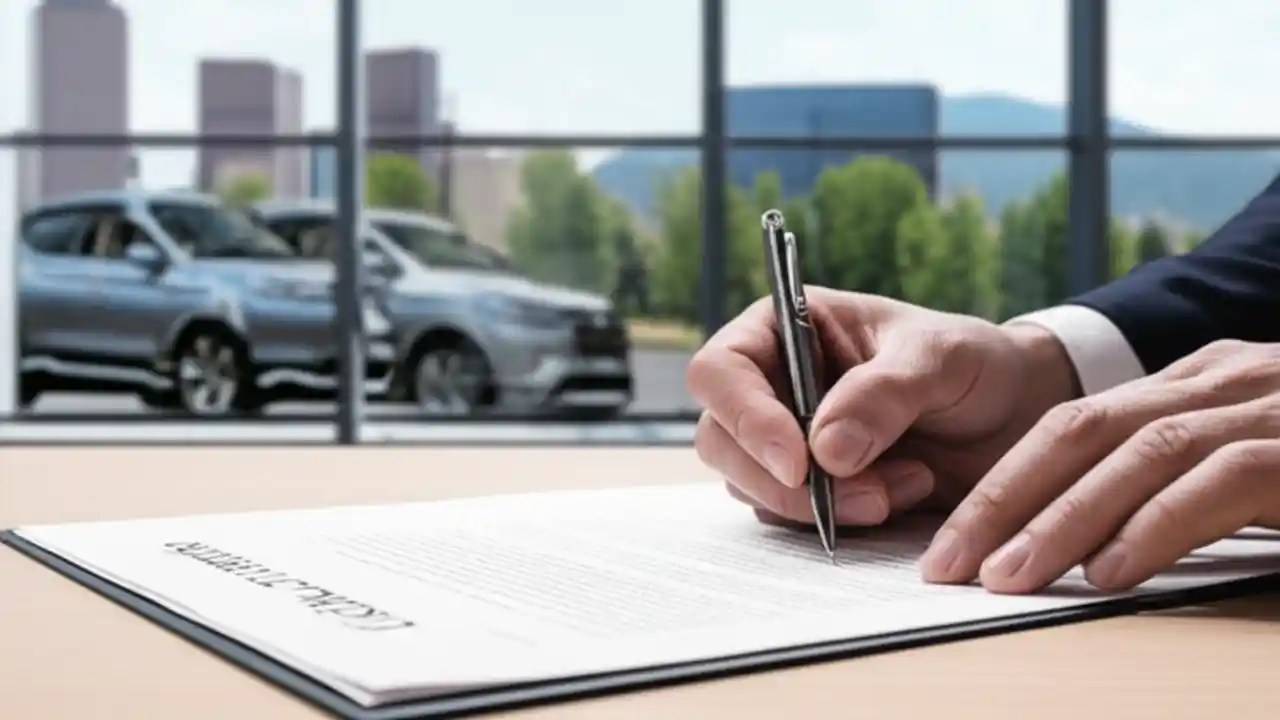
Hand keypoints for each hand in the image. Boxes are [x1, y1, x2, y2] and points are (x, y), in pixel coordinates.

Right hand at [687, 288, 1079, 527]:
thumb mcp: (940, 358)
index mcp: (784, 328)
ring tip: (906, 484)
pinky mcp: (807, 489)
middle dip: (786, 480)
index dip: (746, 417)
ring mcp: (784, 441)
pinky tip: (900, 498)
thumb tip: (824, 450)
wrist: (1012, 419)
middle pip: (722, 440)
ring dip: (822, 506)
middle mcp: (770, 385)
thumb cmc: (972, 364)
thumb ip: (883, 393)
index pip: (721, 370)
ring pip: (753, 488)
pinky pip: (791, 521)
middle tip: (865, 496)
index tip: (799, 462)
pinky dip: (841, 522)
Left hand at [922, 339, 1279, 593]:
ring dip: (1064, 518)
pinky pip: (1222, 480)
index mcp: (1192, 384)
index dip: (1003, 485)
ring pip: (1140, 452)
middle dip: (1005, 499)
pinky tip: (1109, 572)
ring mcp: (1263, 408)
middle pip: (1083, 431)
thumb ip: (1168, 482)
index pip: (1073, 426)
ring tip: (1007, 576)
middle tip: (948, 565)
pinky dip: (1156, 525)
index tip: (950, 546)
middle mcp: (1219, 384)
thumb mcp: (1240, 459)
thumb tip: (1083, 548)